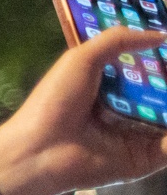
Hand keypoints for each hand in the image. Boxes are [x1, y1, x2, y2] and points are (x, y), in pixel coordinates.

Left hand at [0, 28, 166, 194]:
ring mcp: (139, 134)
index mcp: (111, 86)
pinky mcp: (146, 159)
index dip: (163, 59)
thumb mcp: (81, 59)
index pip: (148, 70)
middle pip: (164, 93)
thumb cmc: (56, 101)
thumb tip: (161, 35)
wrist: (39, 151)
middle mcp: (129, 109)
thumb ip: (117, 40)